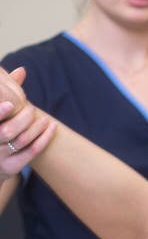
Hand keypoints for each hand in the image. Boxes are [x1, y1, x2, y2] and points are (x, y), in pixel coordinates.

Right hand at [0, 68, 56, 182]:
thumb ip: (5, 92)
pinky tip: (52, 128)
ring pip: (21, 141)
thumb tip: (22, 70)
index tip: (11, 104)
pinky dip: (44, 138)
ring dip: (37, 128)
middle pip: (8, 131)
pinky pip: (31, 152)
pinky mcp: (10, 167)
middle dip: (23, 118)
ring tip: (46, 119)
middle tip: (32, 109)